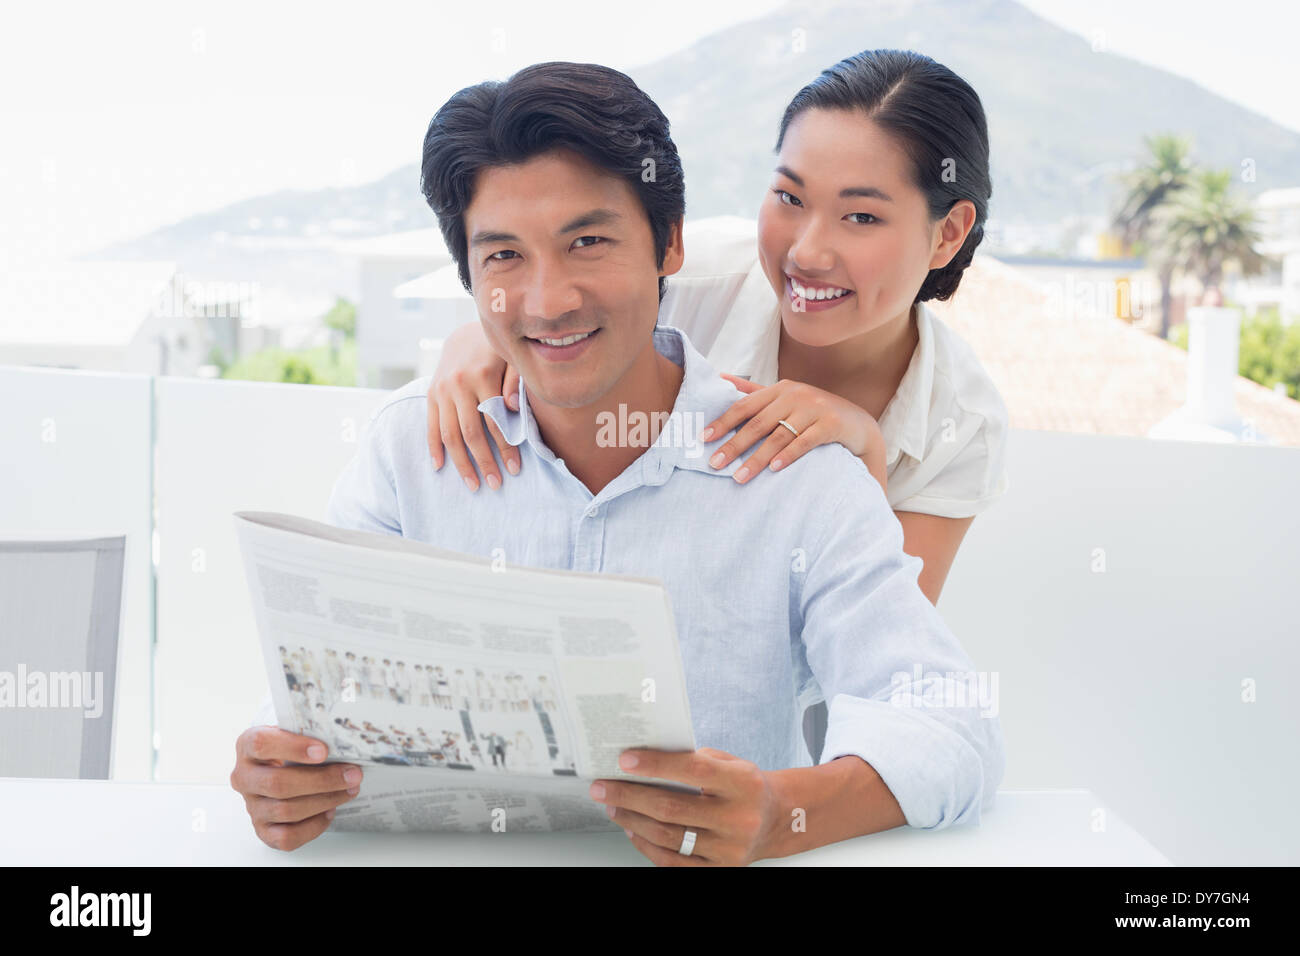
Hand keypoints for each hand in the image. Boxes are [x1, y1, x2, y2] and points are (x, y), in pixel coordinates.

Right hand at [230, 726, 362, 850]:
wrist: (281, 768)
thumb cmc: (293, 748)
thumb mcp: (296, 733)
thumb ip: (311, 735)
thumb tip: (344, 743)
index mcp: (248, 745)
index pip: (262, 745)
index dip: (293, 748)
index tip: (324, 751)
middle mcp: (244, 777)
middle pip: (278, 784)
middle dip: (321, 780)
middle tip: (352, 775)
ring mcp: (252, 806)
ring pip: (286, 811)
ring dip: (325, 801)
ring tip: (349, 790)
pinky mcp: (263, 830)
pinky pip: (288, 837)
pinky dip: (314, 825)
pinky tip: (330, 810)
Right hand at [425, 321, 522, 490]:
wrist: (466, 334)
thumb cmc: (497, 351)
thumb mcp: (511, 358)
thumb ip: (515, 381)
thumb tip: (512, 408)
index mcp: (482, 376)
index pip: (495, 421)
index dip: (506, 447)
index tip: (515, 469)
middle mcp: (458, 385)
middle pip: (471, 433)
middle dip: (484, 461)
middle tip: (495, 484)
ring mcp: (442, 390)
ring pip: (450, 434)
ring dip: (461, 463)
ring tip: (473, 484)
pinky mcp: (431, 394)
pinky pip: (430, 425)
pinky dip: (434, 448)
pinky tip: (439, 467)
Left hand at [590, 747, 781, 865]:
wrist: (776, 820)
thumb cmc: (744, 786)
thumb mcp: (729, 763)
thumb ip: (693, 760)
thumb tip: (643, 761)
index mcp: (742, 783)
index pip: (692, 770)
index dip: (655, 765)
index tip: (625, 760)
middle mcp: (738, 818)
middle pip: (671, 808)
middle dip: (629, 796)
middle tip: (603, 787)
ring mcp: (729, 848)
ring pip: (668, 836)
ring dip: (632, 820)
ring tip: (614, 807)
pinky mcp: (721, 869)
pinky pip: (674, 862)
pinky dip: (647, 846)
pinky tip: (633, 830)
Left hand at [702, 374, 882, 482]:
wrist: (858, 424)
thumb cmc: (814, 413)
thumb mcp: (786, 398)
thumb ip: (754, 392)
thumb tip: (720, 378)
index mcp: (780, 389)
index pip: (745, 405)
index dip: (723, 422)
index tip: (704, 439)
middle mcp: (796, 395)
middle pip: (758, 423)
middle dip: (734, 445)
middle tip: (714, 464)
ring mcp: (815, 409)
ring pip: (779, 436)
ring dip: (757, 459)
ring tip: (739, 477)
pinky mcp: (831, 424)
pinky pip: (805, 442)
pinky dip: (788, 455)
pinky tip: (773, 469)